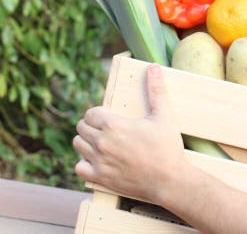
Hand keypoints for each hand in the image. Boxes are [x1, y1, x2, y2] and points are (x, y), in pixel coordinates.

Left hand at [73, 64, 185, 203]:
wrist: (169, 180)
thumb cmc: (167, 147)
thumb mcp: (164, 116)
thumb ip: (155, 90)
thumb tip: (153, 67)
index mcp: (115, 125)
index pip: (91, 113)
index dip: (98, 113)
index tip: (108, 116)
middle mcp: (102, 142)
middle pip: (81, 128)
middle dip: (91, 125)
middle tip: (106, 128)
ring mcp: (99, 161)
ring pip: (78, 145)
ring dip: (86, 142)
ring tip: (101, 142)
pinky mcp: (99, 178)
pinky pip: (79, 167)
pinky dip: (84, 163)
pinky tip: (97, 160)